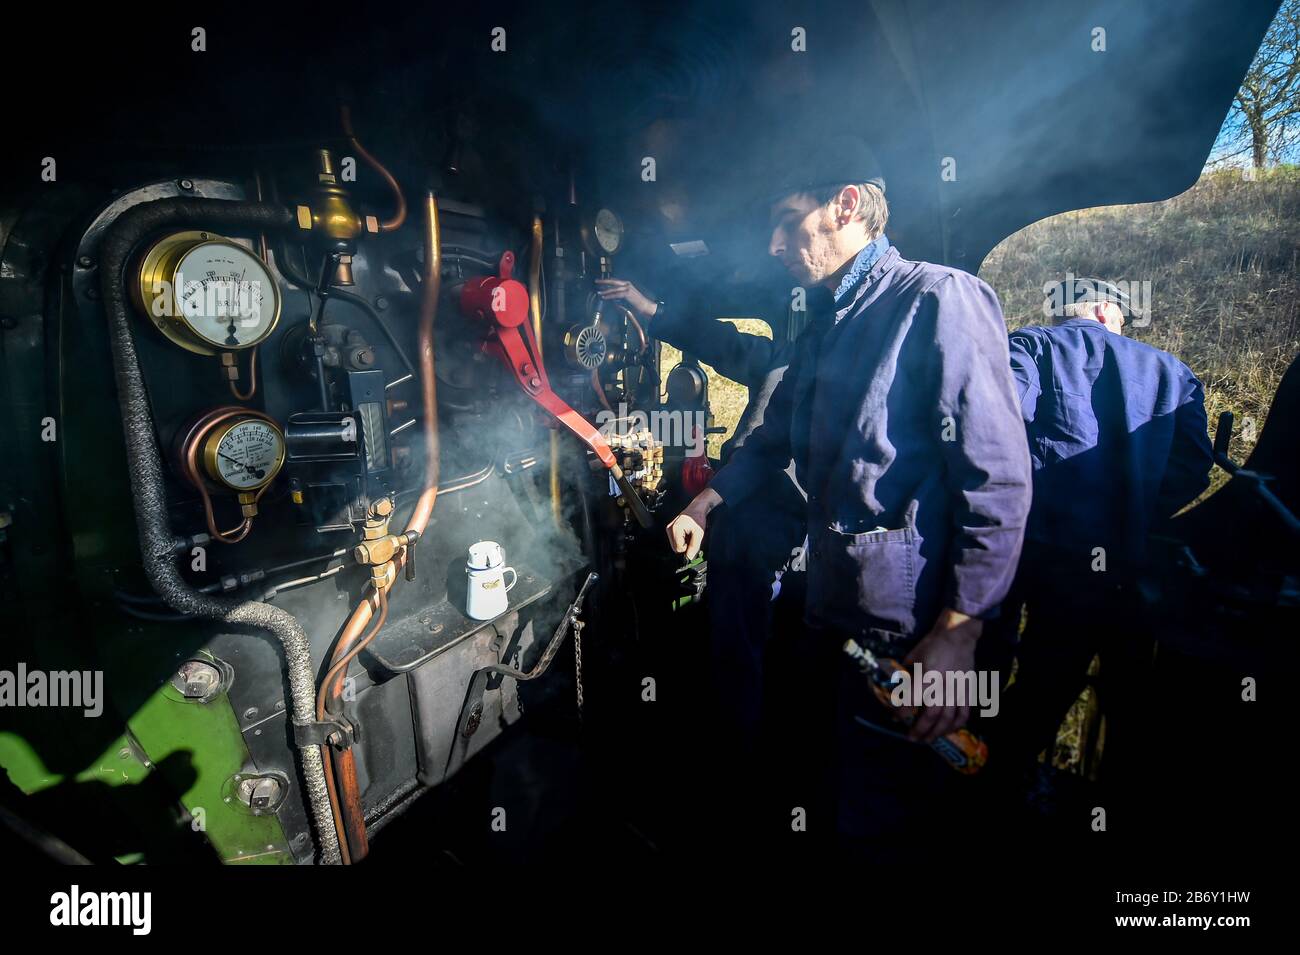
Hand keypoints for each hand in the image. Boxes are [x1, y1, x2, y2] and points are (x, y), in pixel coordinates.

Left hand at [594, 278, 657, 319]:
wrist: (646, 306)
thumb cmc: (637, 304)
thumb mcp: (627, 298)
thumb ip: (619, 296)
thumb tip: (611, 297)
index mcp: (627, 284)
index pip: (615, 281)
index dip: (607, 281)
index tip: (600, 281)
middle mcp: (627, 284)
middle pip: (613, 281)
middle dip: (604, 281)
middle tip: (596, 281)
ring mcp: (627, 288)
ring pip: (614, 288)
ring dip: (605, 291)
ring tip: (599, 292)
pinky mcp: (627, 294)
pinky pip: (616, 294)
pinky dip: (610, 296)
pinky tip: (605, 297)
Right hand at [666, 488, 721, 559]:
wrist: (697, 508)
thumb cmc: (698, 518)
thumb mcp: (699, 534)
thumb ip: (694, 546)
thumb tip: (689, 558)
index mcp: (675, 529)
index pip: (679, 549)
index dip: (687, 548)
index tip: (693, 540)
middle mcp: (669, 529)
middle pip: (675, 548)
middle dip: (685, 545)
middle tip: (691, 537)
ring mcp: (668, 528)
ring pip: (675, 545)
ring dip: (683, 542)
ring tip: (689, 534)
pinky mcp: (670, 528)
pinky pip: (675, 540)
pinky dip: (681, 539)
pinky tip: (686, 533)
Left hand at [900, 609, 982, 742]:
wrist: (958, 635)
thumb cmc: (932, 645)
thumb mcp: (912, 657)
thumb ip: (905, 675)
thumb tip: (896, 689)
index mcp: (927, 677)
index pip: (912, 700)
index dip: (901, 711)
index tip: (894, 717)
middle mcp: (943, 687)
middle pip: (931, 715)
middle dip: (919, 730)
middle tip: (911, 738)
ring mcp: (958, 690)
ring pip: (949, 719)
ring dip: (937, 733)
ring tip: (927, 740)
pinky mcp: (968, 691)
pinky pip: (964, 714)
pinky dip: (956, 726)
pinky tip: (948, 731)